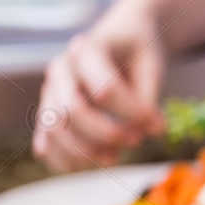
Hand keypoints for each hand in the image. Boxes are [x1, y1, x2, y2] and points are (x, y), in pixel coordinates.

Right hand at [33, 0, 166, 169]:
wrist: (116, 37)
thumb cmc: (135, 51)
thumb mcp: (151, 65)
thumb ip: (148, 98)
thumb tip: (151, 132)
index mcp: (87, 49)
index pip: (105, 89)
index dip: (134, 114)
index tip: (158, 125)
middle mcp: (62, 68)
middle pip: (73, 111)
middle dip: (107, 134)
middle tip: (136, 141)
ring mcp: (50, 88)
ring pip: (54, 128)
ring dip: (85, 152)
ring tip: (114, 158)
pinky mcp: (49, 108)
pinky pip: (46, 138)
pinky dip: (60, 158)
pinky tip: (83, 167)